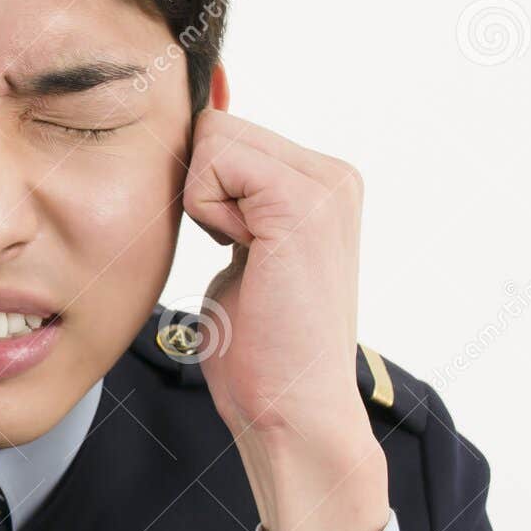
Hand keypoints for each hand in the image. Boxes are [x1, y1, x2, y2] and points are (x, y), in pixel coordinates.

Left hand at [183, 109, 388, 530]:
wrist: (291, 409)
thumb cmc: (257, 344)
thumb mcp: (238, 244)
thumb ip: (227, 189)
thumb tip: (198, 121)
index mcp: (322, 180)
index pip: (222, 131)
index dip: (200, 187)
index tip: (232, 244)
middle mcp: (333, 174)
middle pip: (214, 128)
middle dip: (199, 191)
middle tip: (238, 256)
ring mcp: (324, 185)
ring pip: (211, 140)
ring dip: (201, 204)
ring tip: (246, 260)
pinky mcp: (302, 203)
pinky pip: (212, 166)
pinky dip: (205, 213)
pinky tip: (244, 257)